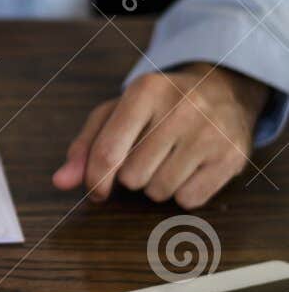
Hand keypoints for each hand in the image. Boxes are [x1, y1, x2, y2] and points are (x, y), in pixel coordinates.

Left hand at [53, 62, 266, 209]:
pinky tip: (190, 168)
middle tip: (147, 156)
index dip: (96, 180)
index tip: (97, 190)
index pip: (109, 152)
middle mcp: (181, 109)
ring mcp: (210, 133)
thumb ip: (84, 146)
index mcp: (146, 91)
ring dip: (156, 185)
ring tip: (169, 160)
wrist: (223, 91)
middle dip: (132, 176)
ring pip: (159, 191)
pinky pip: (189, 200)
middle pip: (132, 178)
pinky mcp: (232, 156)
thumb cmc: (158, 107)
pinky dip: (183, 193)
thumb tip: (60, 182)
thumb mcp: (116, 113)